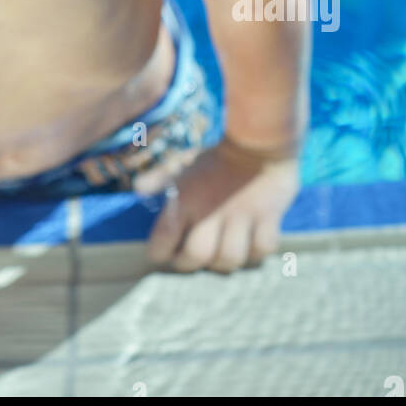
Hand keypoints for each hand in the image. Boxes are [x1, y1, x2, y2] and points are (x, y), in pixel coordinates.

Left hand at [135, 136, 301, 273]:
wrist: (257, 141)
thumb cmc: (215, 158)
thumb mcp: (183, 162)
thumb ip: (159, 177)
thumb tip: (137, 188)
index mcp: (187, 198)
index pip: (165, 237)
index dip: (159, 252)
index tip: (159, 254)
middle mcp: (212, 211)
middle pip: (196, 256)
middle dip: (188, 263)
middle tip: (188, 259)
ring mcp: (242, 216)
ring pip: (230, 258)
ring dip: (222, 262)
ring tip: (218, 256)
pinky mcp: (268, 218)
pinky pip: (262, 249)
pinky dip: (255, 253)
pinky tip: (249, 247)